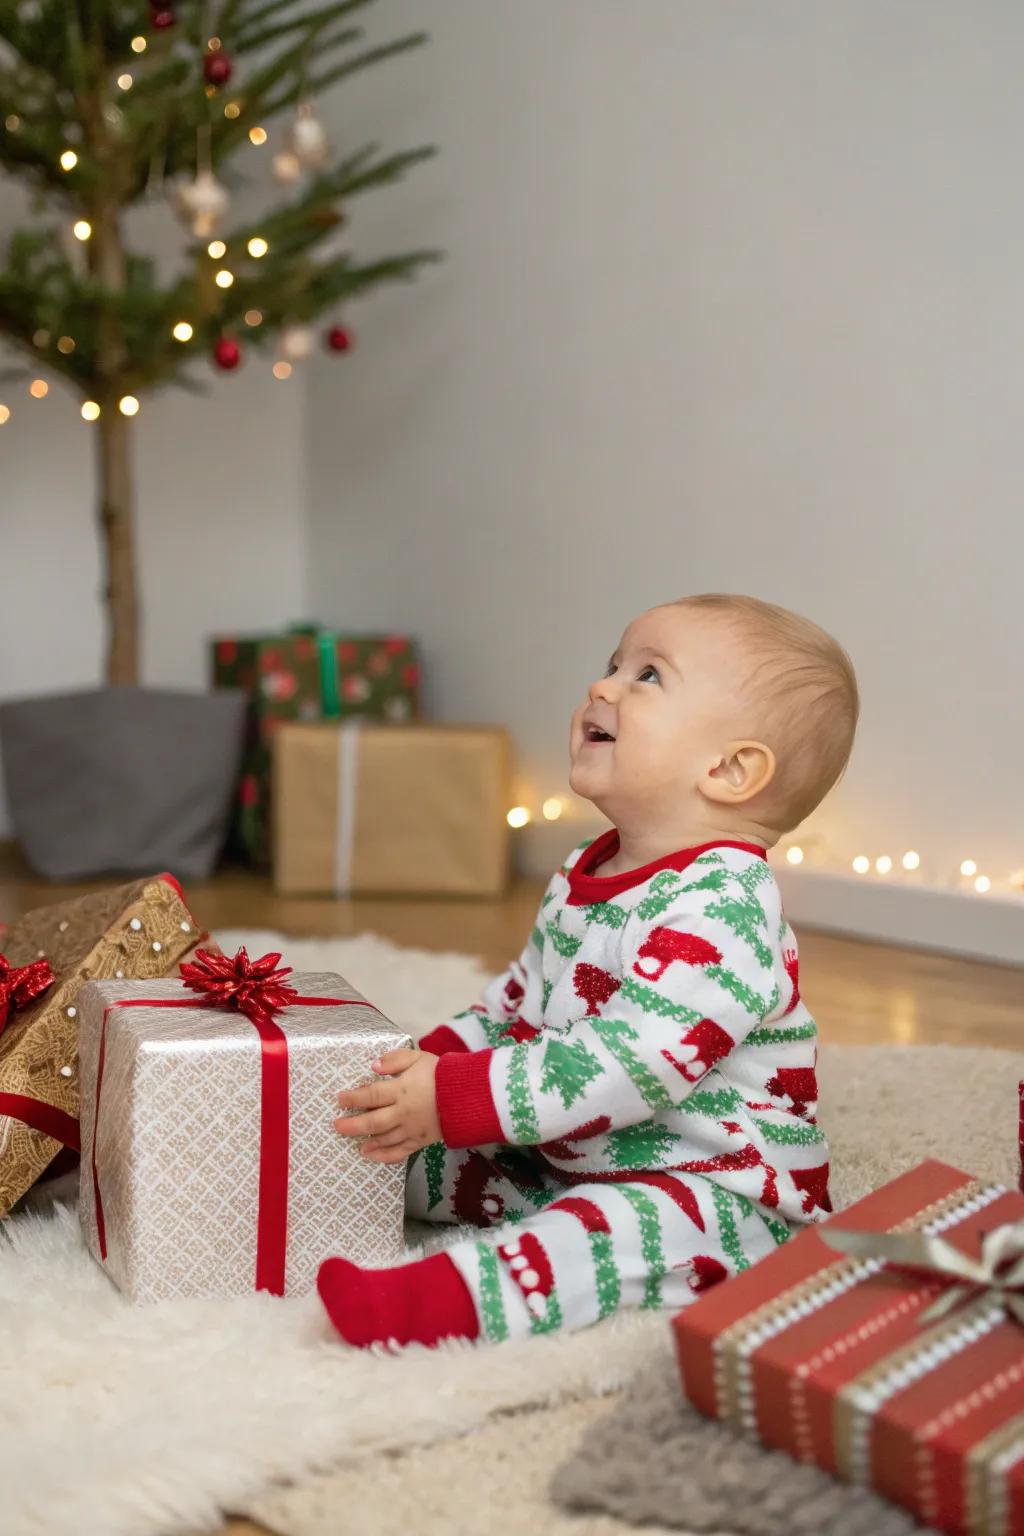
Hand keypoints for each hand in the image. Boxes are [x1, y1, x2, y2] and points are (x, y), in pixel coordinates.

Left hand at [334, 1048, 440, 1163]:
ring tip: (355, 1144)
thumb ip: (396, 1060)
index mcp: (402, 1090)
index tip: (340, 1100)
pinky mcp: (421, 1141)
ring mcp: (412, 1129)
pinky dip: (385, 1156)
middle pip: (373, 1122)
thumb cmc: (442, 1074)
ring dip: (368, 1142)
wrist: (469, 1095)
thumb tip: (374, 1066)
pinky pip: (400, 1152)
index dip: (353, 1098)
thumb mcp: (419, 1057)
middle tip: (337, 1126)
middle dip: (353, 1125)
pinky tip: (373, 1156)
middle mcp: (403, 1112)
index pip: (371, 1095)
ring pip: (385, 1139)